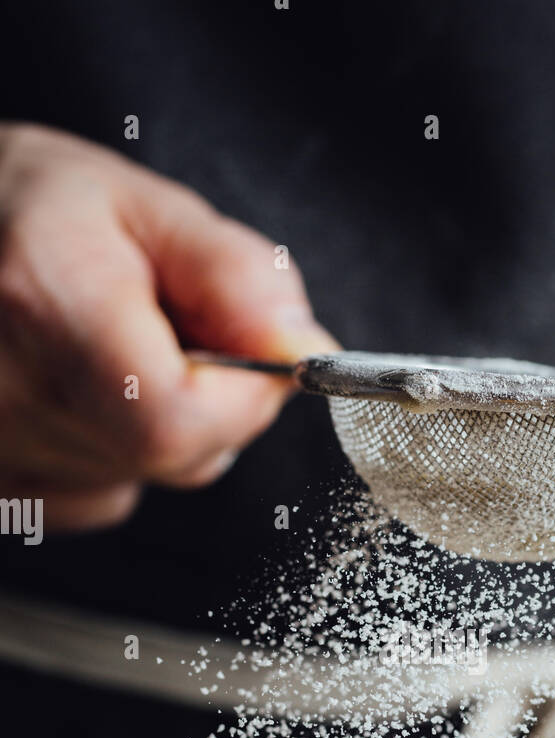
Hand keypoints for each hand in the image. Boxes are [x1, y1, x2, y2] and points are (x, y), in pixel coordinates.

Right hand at [0, 123, 337, 529]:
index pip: (178, 418)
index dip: (240, 398)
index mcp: (44, 303)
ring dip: (154, 423)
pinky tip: (71, 388)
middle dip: (204, 401)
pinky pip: (96, 493)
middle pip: (168, 455)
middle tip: (164, 331)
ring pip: (139, 477)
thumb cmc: (27, 207)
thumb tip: (303, 349)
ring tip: (102, 349)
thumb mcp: (142, 206)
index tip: (250, 355)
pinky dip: (107, 449)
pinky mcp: (1, 489)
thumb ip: (235, 277)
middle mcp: (6, 393)